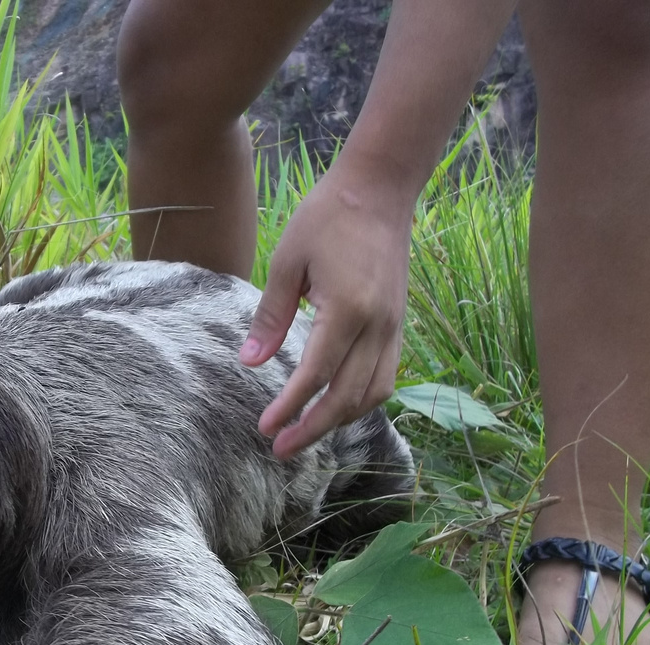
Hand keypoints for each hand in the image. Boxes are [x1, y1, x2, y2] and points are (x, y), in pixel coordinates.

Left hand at [240, 166, 413, 457]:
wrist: (379, 188)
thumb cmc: (327, 217)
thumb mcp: (286, 261)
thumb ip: (271, 316)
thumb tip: (251, 362)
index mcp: (348, 309)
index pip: (317, 375)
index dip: (291, 407)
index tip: (265, 429)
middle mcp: (378, 325)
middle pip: (348, 396)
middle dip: (314, 429)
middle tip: (280, 450)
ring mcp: (394, 326)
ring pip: (374, 393)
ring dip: (340, 420)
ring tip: (304, 434)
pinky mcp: (398, 324)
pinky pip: (385, 376)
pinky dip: (361, 400)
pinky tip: (335, 408)